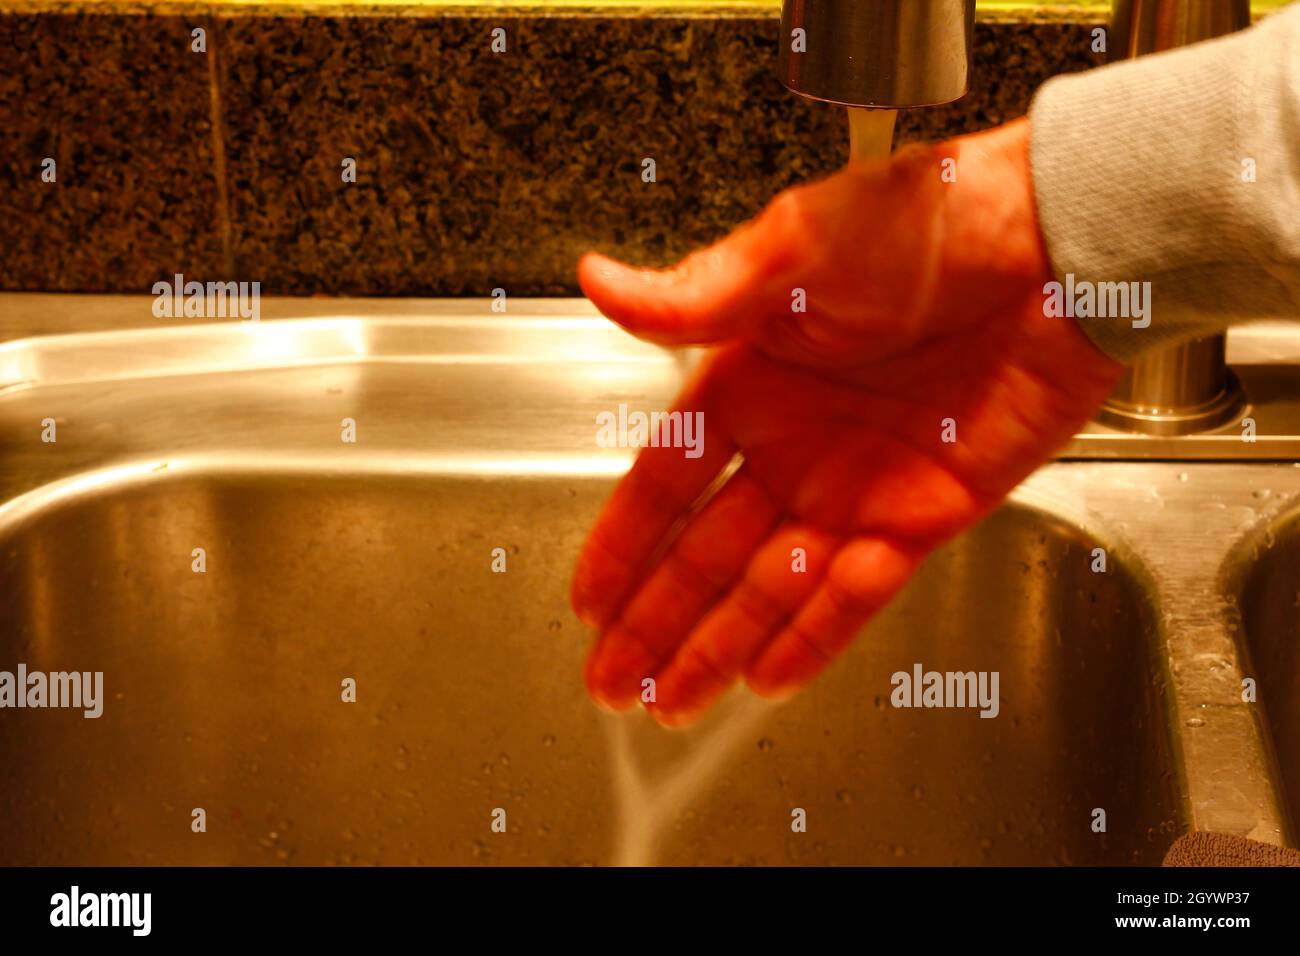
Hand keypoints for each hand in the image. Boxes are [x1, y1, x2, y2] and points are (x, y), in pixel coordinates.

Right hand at [571, 118, 1122, 726]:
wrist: (1053, 244)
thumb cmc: (926, 222)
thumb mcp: (794, 248)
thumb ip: (695, 293)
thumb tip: (599, 282)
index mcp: (749, 380)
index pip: (665, 481)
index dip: (622, 546)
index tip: (588, 599)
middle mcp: (793, 445)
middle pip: (704, 553)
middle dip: (653, 622)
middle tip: (611, 682)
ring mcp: (855, 488)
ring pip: (769, 587)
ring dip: (717, 647)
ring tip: (669, 704)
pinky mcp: (923, 516)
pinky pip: (855, 595)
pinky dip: (811, 639)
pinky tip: (765, 682)